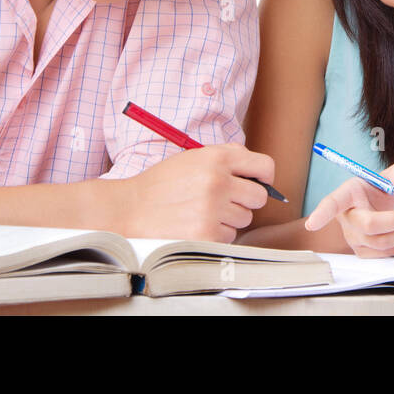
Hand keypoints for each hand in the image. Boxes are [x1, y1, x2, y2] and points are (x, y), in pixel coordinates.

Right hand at [109, 144, 274, 243]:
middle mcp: (218, 182)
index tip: (257, 183)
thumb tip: (258, 170)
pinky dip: (216, 234)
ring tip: (203, 212)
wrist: (128, 209)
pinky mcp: (206, 235)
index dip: (263, 177)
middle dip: (244, 200)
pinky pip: (229, 237)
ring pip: (244, 219)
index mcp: (217, 158)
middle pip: (258, 197)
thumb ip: (226, 157)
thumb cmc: (161, 184)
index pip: (264, 166)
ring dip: (229, 219)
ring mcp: (213, 210)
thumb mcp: (192, 157)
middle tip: (223, 201)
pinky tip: (195, 225)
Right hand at [302, 162, 393, 257]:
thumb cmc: (379, 190)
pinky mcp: (367, 253)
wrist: (379, 206)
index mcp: (347, 196)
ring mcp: (355, 240)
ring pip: (383, 244)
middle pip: (370, 226)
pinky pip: (390, 253)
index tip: (312, 224)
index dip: (322, 214)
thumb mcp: (389, 174)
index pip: (332, 204)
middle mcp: (347, 220)